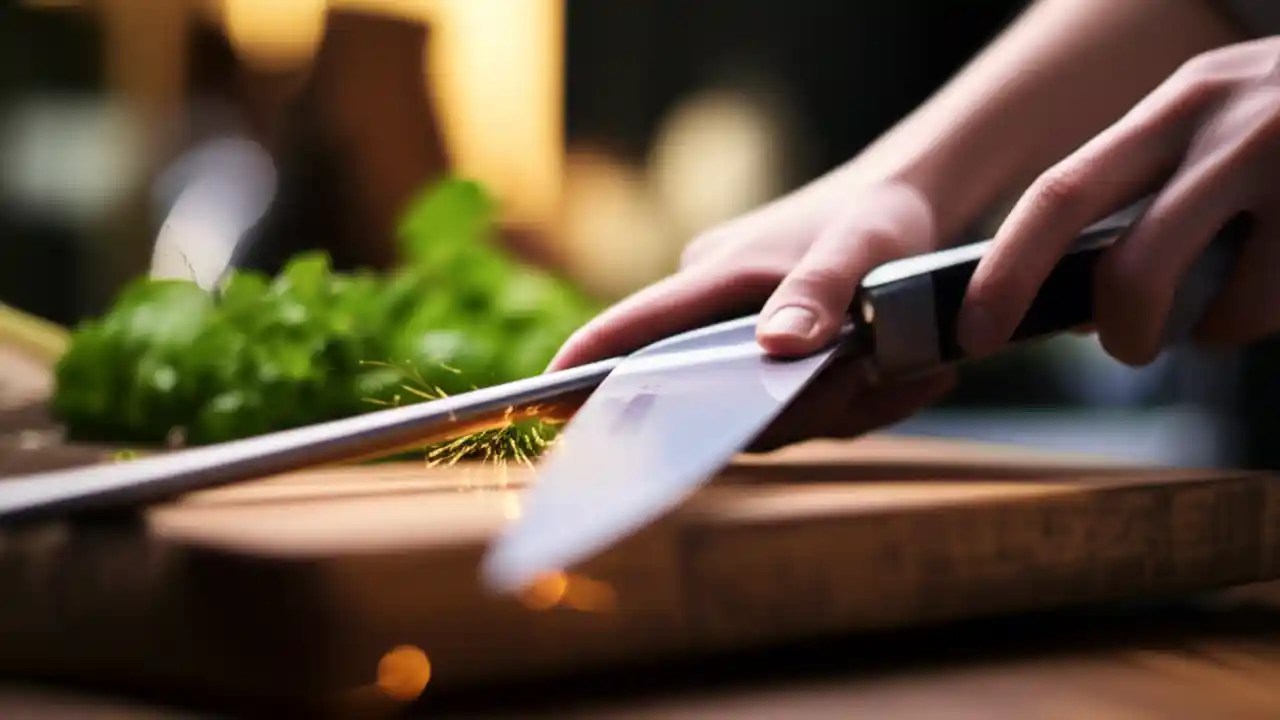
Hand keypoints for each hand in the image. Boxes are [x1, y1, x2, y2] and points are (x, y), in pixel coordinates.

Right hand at [547, 178, 955, 450]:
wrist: (902, 201)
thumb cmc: (876, 216)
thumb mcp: (862, 246)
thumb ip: (822, 291)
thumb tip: (777, 347)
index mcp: (715, 277)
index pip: (633, 327)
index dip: (585, 366)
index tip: (541, 402)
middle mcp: (713, 309)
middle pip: (711, 393)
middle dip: (783, 414)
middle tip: (860, 387)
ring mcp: (740, 333)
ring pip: (762, 407)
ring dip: (831, 408)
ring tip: (900, 373)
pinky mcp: (769, 352)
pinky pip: (797, 404)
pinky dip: (851, 402)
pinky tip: (907, 377)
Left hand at [959, 37, 1279, 364]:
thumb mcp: (1220, 126)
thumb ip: (1152, 192)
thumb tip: (1077, 303)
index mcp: (1177, 106)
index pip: (1060, 195)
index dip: (1005, 273)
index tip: (972, 331)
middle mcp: (1233, 128)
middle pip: (1130, 267)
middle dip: (1115, 333)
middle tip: (1123, 348)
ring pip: (1224, 310)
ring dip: (1219, 331)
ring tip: (1240, 299)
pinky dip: (1269, 318)